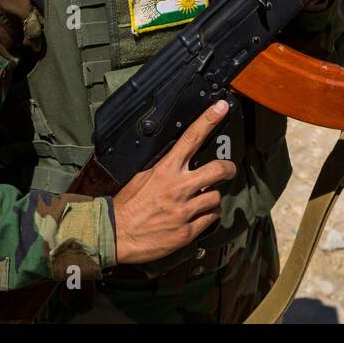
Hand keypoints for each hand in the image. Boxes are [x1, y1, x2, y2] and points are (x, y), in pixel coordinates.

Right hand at [112, 99, 235, 264]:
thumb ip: (164, 167)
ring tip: (202, 199)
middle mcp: (177, 188)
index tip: (221, 108)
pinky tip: (198, 215)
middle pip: (218, 169)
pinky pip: (211, 218)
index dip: (209, 120)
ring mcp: (184, 211)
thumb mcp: (142, 177)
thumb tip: (180, 158)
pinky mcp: (187, 232)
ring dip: (212, 197)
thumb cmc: (127, 205)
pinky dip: (208, 215)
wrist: (115, 234)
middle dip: (228, 168)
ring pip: (216, 197)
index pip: (191, 138)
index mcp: (165, 170)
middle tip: (228, 169)